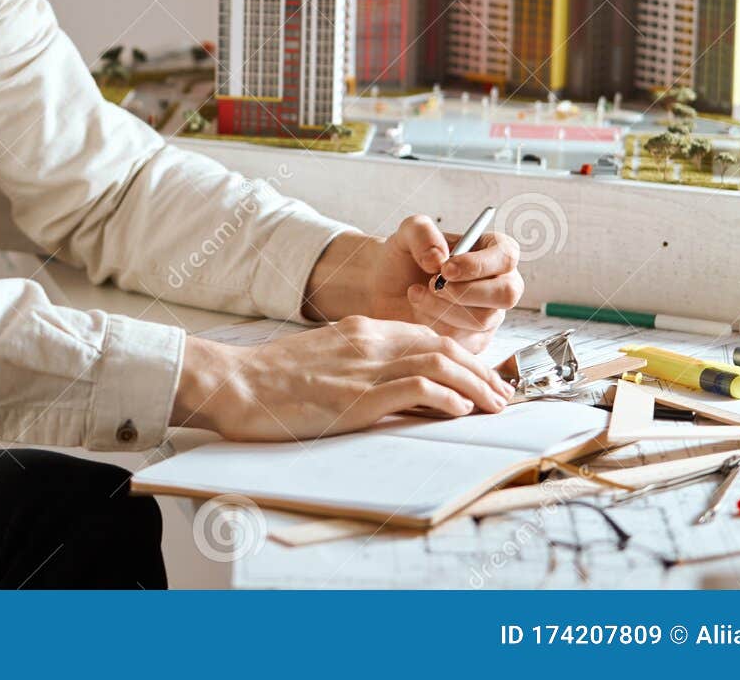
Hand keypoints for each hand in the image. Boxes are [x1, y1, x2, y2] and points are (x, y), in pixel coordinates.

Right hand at [172, 316, 515, 440]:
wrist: (237, 383)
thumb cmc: (271, 380)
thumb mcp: (322, 361)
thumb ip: (358, 366)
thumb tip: (392, 389)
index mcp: (359, 330)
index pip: (425, 336)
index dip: (462, 355)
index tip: (482, 376)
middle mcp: (368, 341)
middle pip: (442, 346)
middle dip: (480, 370)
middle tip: (502, 394)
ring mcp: (364, 367)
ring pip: (439, 363)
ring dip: (475, 384)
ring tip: (494, 405)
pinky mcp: (358, 397)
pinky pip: (417, 389)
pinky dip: (446, 397)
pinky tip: (460, 410)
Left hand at [301, 216, 523, 352]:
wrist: (375, 288)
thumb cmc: (396, 256)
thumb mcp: (404, 233)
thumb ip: (421, 232)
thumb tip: (439, 253)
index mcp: (491, 251)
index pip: (507, 255)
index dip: (481, 263)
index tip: (447, 266)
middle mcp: (495, 286)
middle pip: (506, 293)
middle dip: (468, 292)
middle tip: (432, 288)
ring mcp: (484, 318)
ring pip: (484, 322)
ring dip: (446, 311)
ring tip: (413, 298)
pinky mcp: (467, 346)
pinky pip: (467, 349)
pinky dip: (440, 335)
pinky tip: (414, 322)